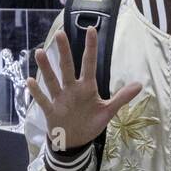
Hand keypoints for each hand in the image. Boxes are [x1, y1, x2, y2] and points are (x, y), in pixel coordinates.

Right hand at [26, 26, 141, 150]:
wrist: (75, 142)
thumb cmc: (90, 123)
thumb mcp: (108, 112)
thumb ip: (121, 97)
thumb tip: (139, 84)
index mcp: (87, 88)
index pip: (89, 64)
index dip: (90, 48)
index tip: (91, 29)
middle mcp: (72, 89)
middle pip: (67, 67)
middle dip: (64, 52)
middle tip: (60, 34)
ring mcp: (60, 99)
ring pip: (52, 81)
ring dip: (46, 68)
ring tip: (40, 52)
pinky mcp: (51, 111)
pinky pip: (43, 100)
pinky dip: (37, 92)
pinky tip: (30, 80)